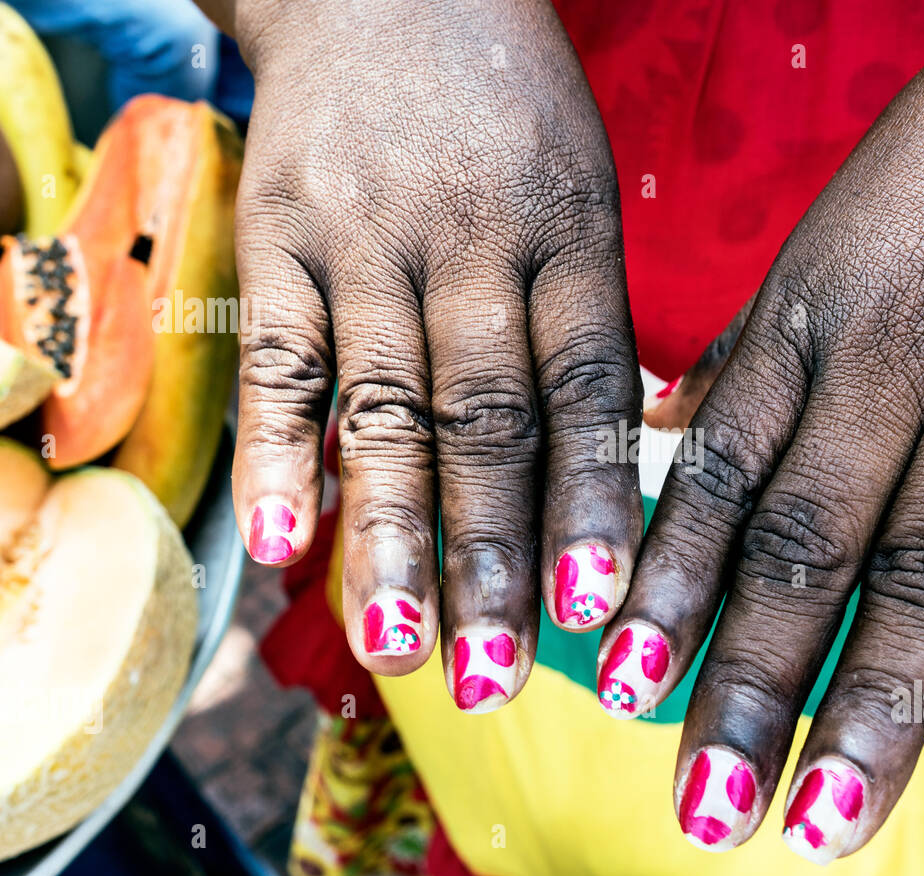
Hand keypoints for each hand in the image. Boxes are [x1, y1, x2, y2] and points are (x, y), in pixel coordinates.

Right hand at [220, 0, 642, 701]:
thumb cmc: (511, 117)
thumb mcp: (586, 198)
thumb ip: (591, 328)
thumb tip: (609, 481)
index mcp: (572, 235)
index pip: (589, 392)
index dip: (593, 507)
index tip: (599, 614)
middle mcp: (473, 241)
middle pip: (486, 421)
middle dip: (492, 557)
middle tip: (494, 675)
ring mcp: (368, 237)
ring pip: (384, 407)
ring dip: (392, 536)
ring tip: (402, 648)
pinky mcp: (279, 231)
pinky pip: (279, 355)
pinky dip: (280, 454)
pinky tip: (285, 544)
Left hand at [608, 0, 923, 859]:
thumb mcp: (820, 244)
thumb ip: (751, 358)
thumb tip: (666, 441)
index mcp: (806, 323)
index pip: (717, 484)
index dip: (666, 598)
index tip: (622, 695)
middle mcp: (895, 364)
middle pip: (809, 552)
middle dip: (751, 690)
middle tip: (707, 809)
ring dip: (872, 708)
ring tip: (821, 821)